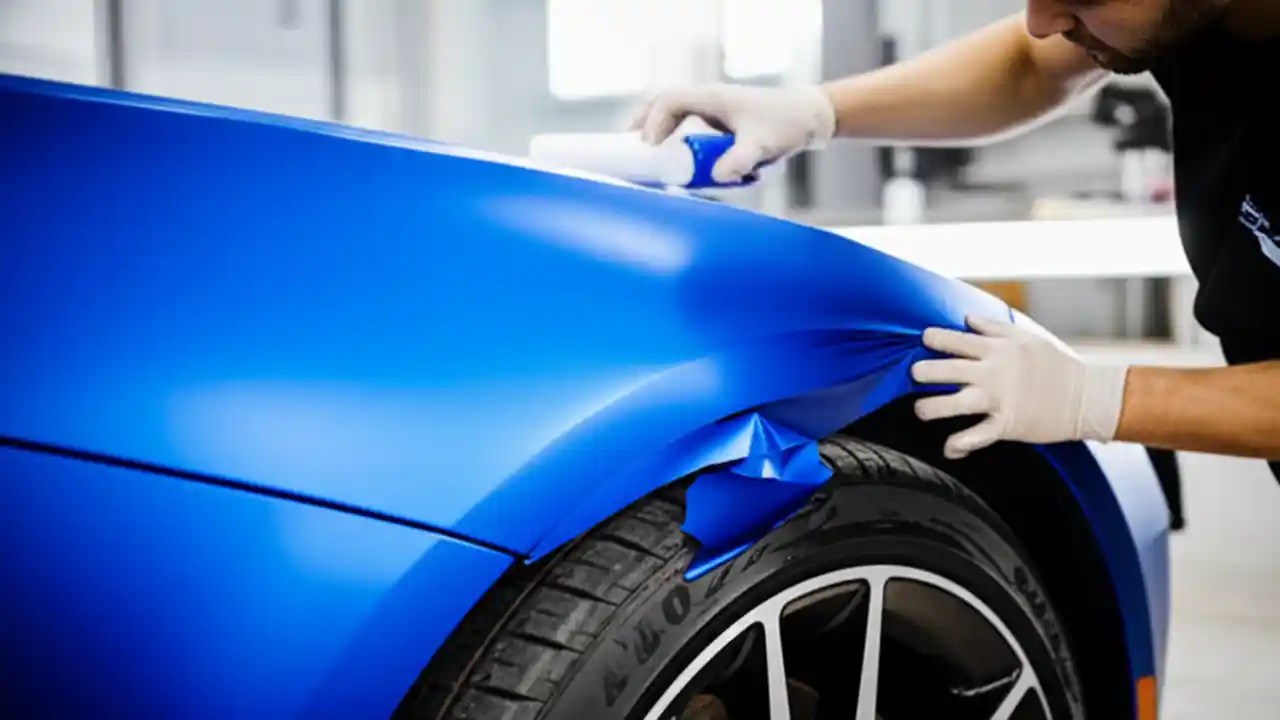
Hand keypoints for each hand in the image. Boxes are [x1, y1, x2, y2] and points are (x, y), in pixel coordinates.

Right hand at [627, 83, 836, 183]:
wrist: (809, 118)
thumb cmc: (787, 124)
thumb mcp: (762, 145)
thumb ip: (741, 160)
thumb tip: (719, 176)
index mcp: (712, 97)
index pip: (669, 101)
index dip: (653, 122)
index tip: (648, 148)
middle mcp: (708, 100)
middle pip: (662, 104)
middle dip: (643, 123)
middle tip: (627, 148)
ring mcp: (712, 110)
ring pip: (672, 113)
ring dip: (655, 129)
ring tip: (640, 153)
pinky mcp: (718, 122)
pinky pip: (686, 125)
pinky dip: (672, 136)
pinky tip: (670, 157)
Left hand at [910, 315, 1129, 458]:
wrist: (1087, 397)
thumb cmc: (1056, 365)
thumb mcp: (1027, 338)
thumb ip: (994, 328)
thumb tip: (966, 318)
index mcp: (998, 349)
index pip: (956, 340)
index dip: (934, 339)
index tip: (924, 339)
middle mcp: (994, 373)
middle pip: (946, 371)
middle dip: (923, 372)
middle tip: (916, 374)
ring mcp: (999, 400)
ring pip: (953, 405)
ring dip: (930, 408)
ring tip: (921, 409)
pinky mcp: (1006, 425)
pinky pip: (975, 437)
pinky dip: (959, 445)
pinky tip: (949, 448)